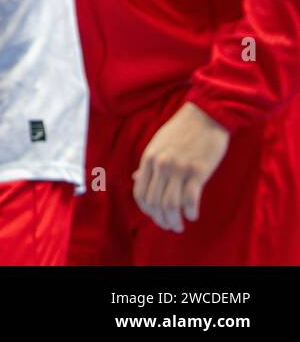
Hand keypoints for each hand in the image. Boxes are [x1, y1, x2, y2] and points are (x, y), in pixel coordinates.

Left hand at [132, 102, 229, 232]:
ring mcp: (179, 168)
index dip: (146, 210)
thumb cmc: (182, 130)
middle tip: (170, 226)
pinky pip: (190, 198)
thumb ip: (148, 164)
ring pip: (170, 204)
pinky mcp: (198, 170)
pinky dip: (190, 211)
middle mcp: (161, 165)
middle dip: (160, 219)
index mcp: (149, 158)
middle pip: (155, 202)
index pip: (140, 192)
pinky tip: (192, 215)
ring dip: (174, 219)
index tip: (155, 217)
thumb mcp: (158, 144)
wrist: (206, 115)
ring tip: (179, 225)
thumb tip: (135, 178)